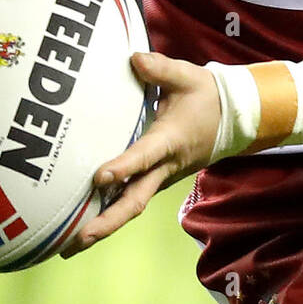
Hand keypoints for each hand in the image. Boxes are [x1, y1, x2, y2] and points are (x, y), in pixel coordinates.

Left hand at [68, 52, 221, 253]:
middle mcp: (164, 167)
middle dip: (105, 222)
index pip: (143, 157)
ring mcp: (160, 178)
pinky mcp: (156, 179)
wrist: (233, 120)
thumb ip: (160, 68)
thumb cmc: (206, 96)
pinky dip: (109, 213)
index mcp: (169, 141)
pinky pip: (131, 199)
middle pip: (134, 201)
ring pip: (130, 205)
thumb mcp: (187, 76)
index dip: (122, 168)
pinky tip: (84, 223)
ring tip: (69, 244)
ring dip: (103, 224)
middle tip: (76, 239)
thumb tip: (133, 58)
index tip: (98, 178)